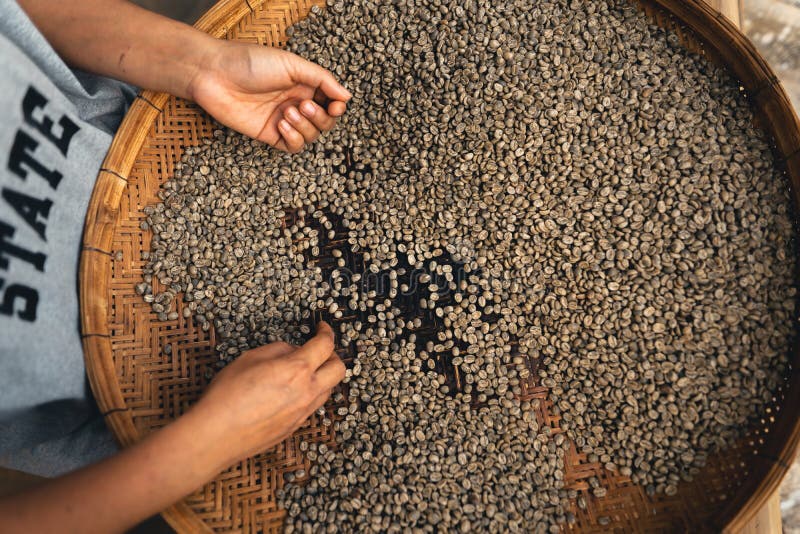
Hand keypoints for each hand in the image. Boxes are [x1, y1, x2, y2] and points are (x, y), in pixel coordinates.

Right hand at [188, 322, 344, 466]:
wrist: (216, 436)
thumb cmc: (227, 395)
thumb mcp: (249, 358)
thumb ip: (278, 350)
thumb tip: (292, 351)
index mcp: (297, 370)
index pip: (325, 345)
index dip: (327, 332)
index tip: (322, 328)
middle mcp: (307, 392)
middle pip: (339, 370)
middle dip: (333, 356)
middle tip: (318, 350)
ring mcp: (303, 413)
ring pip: (327, 390)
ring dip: (322, 377)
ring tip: (302, 372)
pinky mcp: (295, 427)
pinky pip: (312, 406)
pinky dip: (309, 394)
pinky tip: (289, 393)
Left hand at [189, 41, 351, 152]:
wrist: (215, 75)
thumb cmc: (250, 62)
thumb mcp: (292, 64)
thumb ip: (322, 79)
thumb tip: (347, 96)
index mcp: (304, 84)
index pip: (332, 102)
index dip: (337, 107)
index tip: (336, 105)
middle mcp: (296, 102)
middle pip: (324, 122)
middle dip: (320, 118)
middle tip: (302, 105)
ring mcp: (283, 120)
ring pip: (311, 136)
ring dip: (305, 127)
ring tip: (288, 112)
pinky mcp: (269, 135)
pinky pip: (293, 146)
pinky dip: (294, 138)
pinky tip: (281, 124)